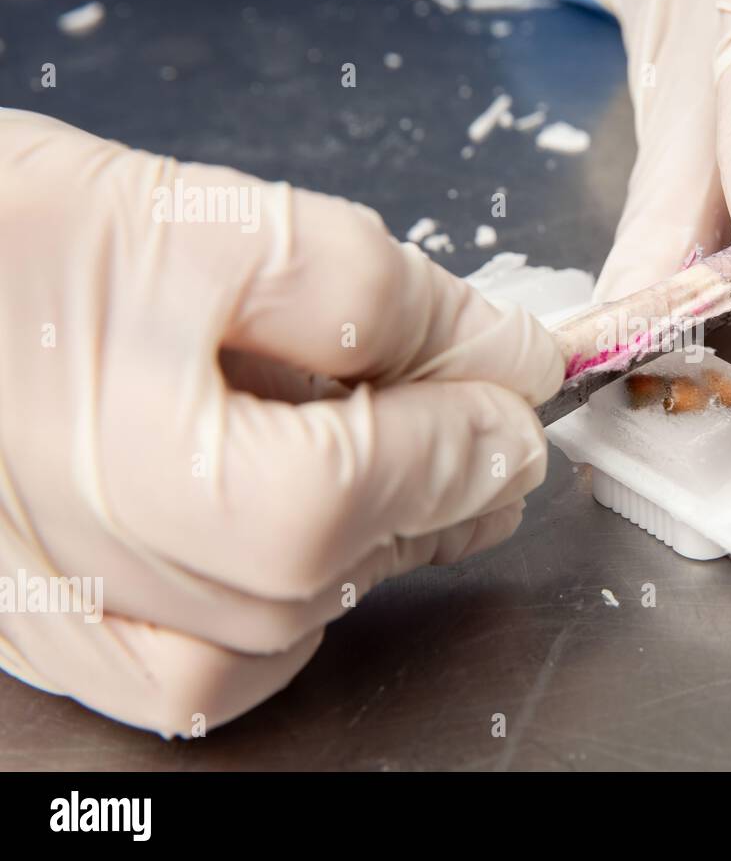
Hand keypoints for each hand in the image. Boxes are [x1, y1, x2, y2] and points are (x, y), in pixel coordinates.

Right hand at [0, 110, 562, 734]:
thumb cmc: (17, 242)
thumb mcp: (210, 218)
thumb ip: (377, 291)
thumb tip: (509, 355)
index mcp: (141, 437)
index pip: (367, 473)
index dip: (469, 421)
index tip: (522, 378)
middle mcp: (106, 553)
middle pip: (342, 552)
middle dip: (448, 478)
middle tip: (493, 424)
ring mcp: (78, 616)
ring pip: (301, 615)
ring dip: (388, 535)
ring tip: (420, 462)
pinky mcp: (66, 646)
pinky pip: (225, 669)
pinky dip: (299, 609)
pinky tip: (313, 543)